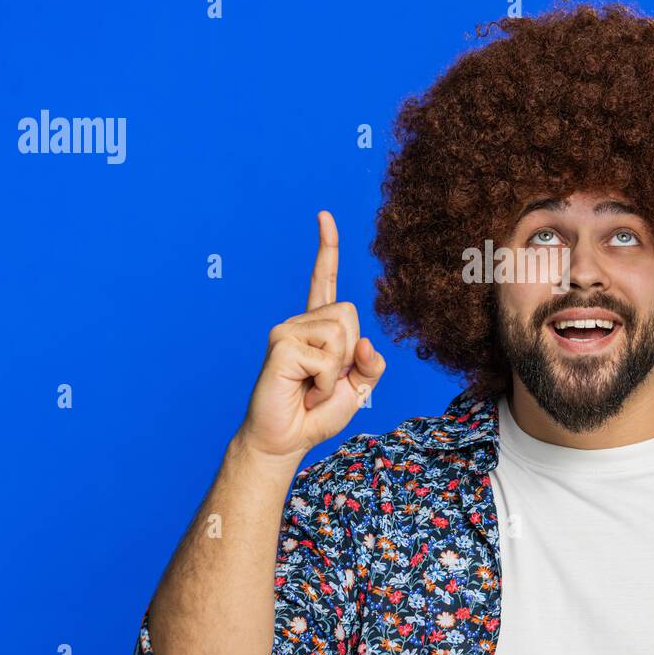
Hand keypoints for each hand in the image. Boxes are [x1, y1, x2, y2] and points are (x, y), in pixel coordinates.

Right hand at [234, 210, 386, 465]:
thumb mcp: (359, 389)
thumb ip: (372, 365)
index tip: (324, 215)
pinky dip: (326, 381)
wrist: (286, 439)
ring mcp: (287, 330)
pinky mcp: (281, 344)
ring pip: (341, 335)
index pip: (323, 279)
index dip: (327, 248)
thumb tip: (366, 343)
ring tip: (314, 387)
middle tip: (325, 381)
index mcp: (318, 326)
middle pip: (350, 313)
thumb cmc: (318, 413)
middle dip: (350, 353)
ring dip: (337, 371)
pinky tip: (305, 390)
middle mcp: (300, 322)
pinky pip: (327, 356)